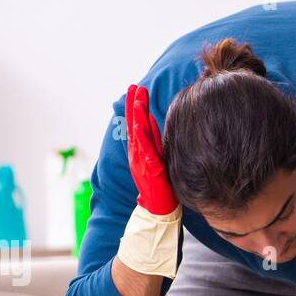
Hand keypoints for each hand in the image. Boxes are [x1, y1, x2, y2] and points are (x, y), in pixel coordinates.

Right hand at [125, 84, 177, 216]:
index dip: (137, 107)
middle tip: (134, 87)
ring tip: (136, 100)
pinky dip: (141, 139)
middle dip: (134, 105)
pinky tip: (139, 127)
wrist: (158, 209)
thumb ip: (157, 145)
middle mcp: (139, 153)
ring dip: (136, 117)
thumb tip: (158, 129)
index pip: (138, 124)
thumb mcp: (159, 161)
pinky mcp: (150, 170)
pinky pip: (144, 152)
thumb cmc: (161, 186)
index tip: (138, 90)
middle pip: (134, 124)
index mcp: (142, 150)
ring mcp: (142, 161)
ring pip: (137, 135)